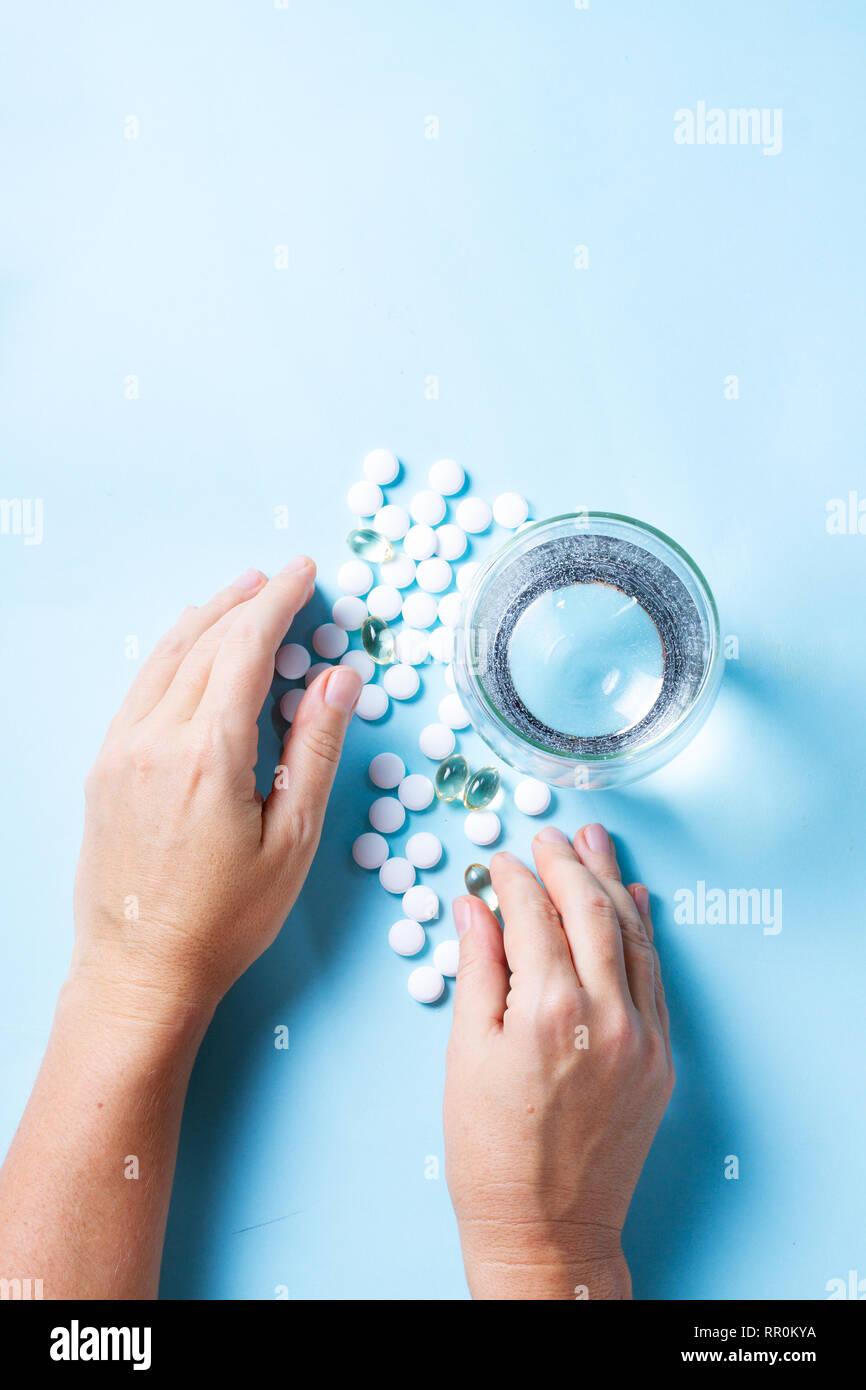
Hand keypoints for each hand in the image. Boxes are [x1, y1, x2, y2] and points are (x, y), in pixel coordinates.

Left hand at [72, 556, 362, 1029]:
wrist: (140, 971)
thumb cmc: (225, 918)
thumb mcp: (292, 839)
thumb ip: (315, 748)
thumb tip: (339, 676)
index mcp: (209, 753)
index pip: (247, 647)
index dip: (279, 602)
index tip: (305, 573)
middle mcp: (155, 739)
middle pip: (205, 641)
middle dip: (247, 601)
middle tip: (283, 578)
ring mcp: (121, 751)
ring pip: (166, 657)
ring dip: (206, 616)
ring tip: (238, 592)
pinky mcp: (104, 768)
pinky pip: (140, 688)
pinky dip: (171, 653)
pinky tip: (188, 647)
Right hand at [444, 823, 673, 1300]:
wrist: (547, 1230)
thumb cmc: (491, 1153)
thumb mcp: (465, 1053)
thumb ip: (478, 968)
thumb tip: (477, 906)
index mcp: (546, 1011)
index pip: (533, 915)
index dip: (514, 879)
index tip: (498, 862)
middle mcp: (605, 1015)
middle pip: (591, 910)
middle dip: (568, 863)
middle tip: (549, 834)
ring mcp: (642, 1036)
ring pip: (632, 934)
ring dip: (612, 881)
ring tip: (595, 841)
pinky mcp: (661, 1057)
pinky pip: (656, 975)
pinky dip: (644, 931)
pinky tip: (634, 900)